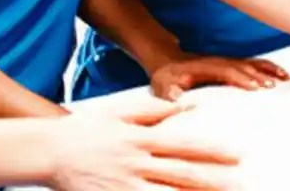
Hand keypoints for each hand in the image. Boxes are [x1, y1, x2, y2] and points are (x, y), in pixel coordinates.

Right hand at [49, 96, 238, 189]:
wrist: (48, 150)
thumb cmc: (87, 129)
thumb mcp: (120, 112)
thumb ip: (154, 111)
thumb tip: (186, 106)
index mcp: (140, 139)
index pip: (184, 146)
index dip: (212, 151)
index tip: (237, 155)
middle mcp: (135, 163)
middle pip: (181, 175)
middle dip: (213, 180)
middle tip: (241, 183)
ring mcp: (123, 185)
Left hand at [150, 54, 289, 100]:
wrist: (168, 61)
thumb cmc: (166, 78)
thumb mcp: (162, 85)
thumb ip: (169, 91)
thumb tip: (176, 95)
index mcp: (204, 67)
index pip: (226, 70)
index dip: (241, 78)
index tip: (254, 87)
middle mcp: (220, 61)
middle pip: (243, 66)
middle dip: (259, 75)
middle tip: (274, 87)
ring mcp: (228, 61)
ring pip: (252, 63)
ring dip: (269, 69)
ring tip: (286, 78)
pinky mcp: (233, 64)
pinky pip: (254, 64)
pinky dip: (270, 68)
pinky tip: (283, 75)